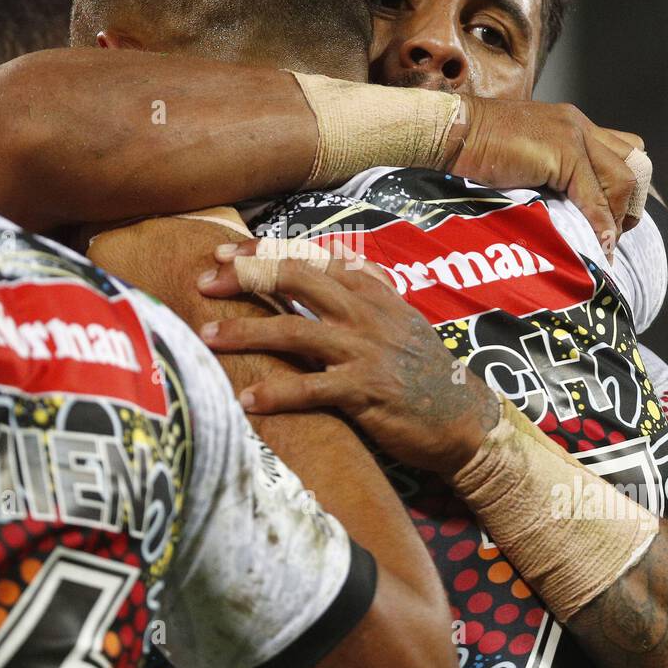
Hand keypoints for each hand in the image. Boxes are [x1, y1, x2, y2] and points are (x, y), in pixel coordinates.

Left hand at [197, 238, 500, 477]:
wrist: (463, 417)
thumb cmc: (423, 368)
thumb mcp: (399, 314)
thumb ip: (366, 282)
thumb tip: (336, 250)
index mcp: (369, 291)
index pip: (308, 257)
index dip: (263, 250)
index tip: (223, 251)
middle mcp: (364, 313)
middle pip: (295, 279)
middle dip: (245, 276)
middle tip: (204, 282)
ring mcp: (364, 350)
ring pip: (293, 330)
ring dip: (245, 333)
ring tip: (206, 337)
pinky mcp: (365, 391)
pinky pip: (311, 388)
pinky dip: (275, 394)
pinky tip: (246, 400)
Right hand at [453, 98, 647, 258]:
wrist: (453, 133)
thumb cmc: (475, 150)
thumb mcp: (524, 162)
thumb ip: (549, 177)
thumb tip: (566, 216)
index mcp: (571, 124)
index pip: (621, 151)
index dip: (624, 189)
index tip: (611, 221)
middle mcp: (579, 125)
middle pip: (633, 161)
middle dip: (630, 202)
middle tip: (614, 234)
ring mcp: (573, 135)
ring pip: (621, 178)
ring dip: (616, 217)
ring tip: (604, 243)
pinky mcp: (562, 151)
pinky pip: (593, 194)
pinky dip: (599, 224)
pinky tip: (595, 243)